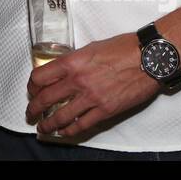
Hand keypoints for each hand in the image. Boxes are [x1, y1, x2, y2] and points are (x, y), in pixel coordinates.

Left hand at [26, 32, 161, 138]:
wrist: (150, 58)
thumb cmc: (124, 48)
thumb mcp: (91, 48)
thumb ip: (75, 61)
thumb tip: (64, 70)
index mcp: (72, 62)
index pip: (40, 76)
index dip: (32, 86)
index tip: (32, 90)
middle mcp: (78, 81)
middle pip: (45, 98)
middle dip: (34, 108)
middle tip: (31, 113)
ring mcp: (91, 97)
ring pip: (60, 116)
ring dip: (48, 124)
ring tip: (43, 128)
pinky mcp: (105, 110)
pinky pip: (82, 125)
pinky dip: (69, 130)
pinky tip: (64, 132)